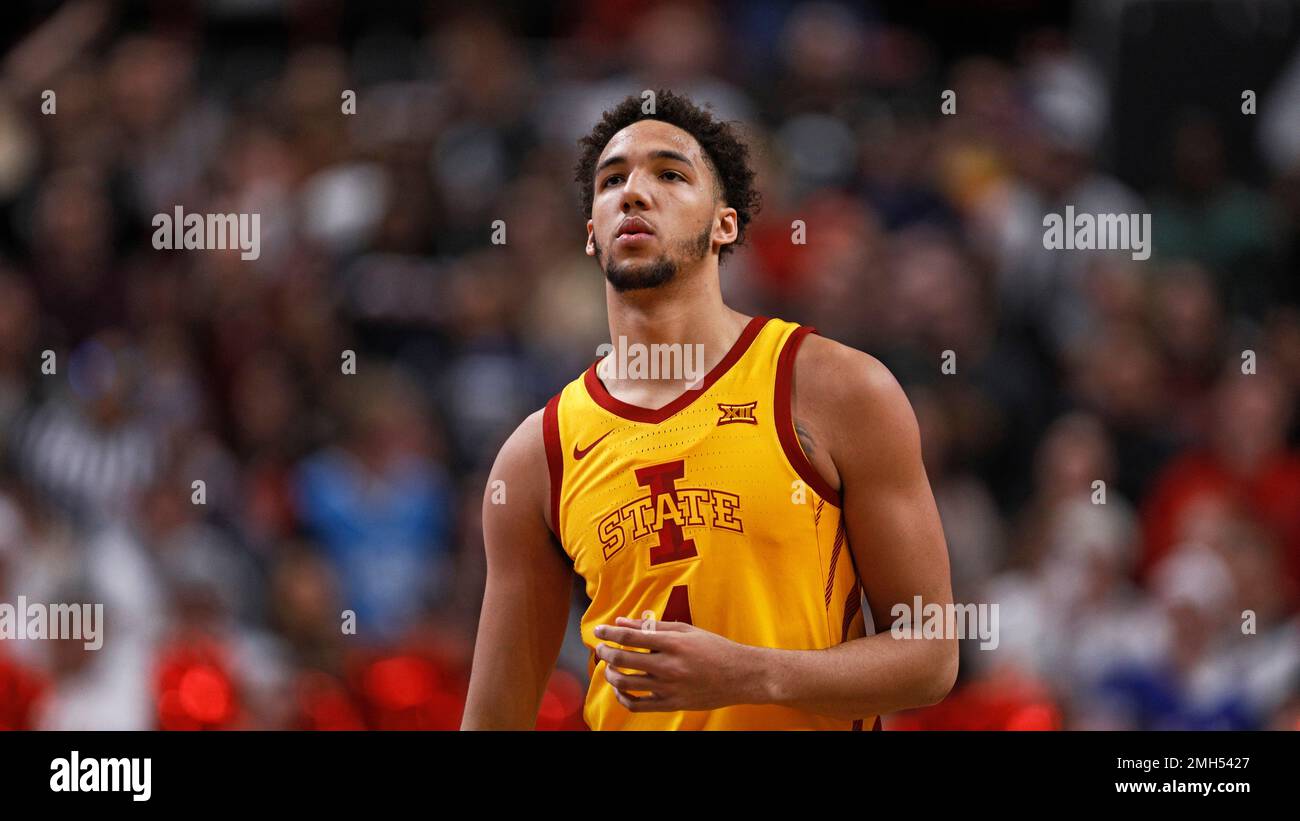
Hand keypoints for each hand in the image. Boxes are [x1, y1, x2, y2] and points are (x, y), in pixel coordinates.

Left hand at [592, 617, 767, 711]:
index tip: (598, 630)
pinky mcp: (671, 704)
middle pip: (623, 659)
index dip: (609, 633)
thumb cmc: (714, 648)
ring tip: (610, 667)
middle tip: (601, 648)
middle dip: (605, 653)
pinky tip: (621, 689)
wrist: (741, 676)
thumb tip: (623, 622)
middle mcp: (669, 666)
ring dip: (610, 674)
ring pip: (625, 683)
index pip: (630, 637)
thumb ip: (653, 626)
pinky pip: (637, 704)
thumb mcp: (686, 631)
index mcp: (673, 643)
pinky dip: (623, 697)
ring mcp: (669, 688)